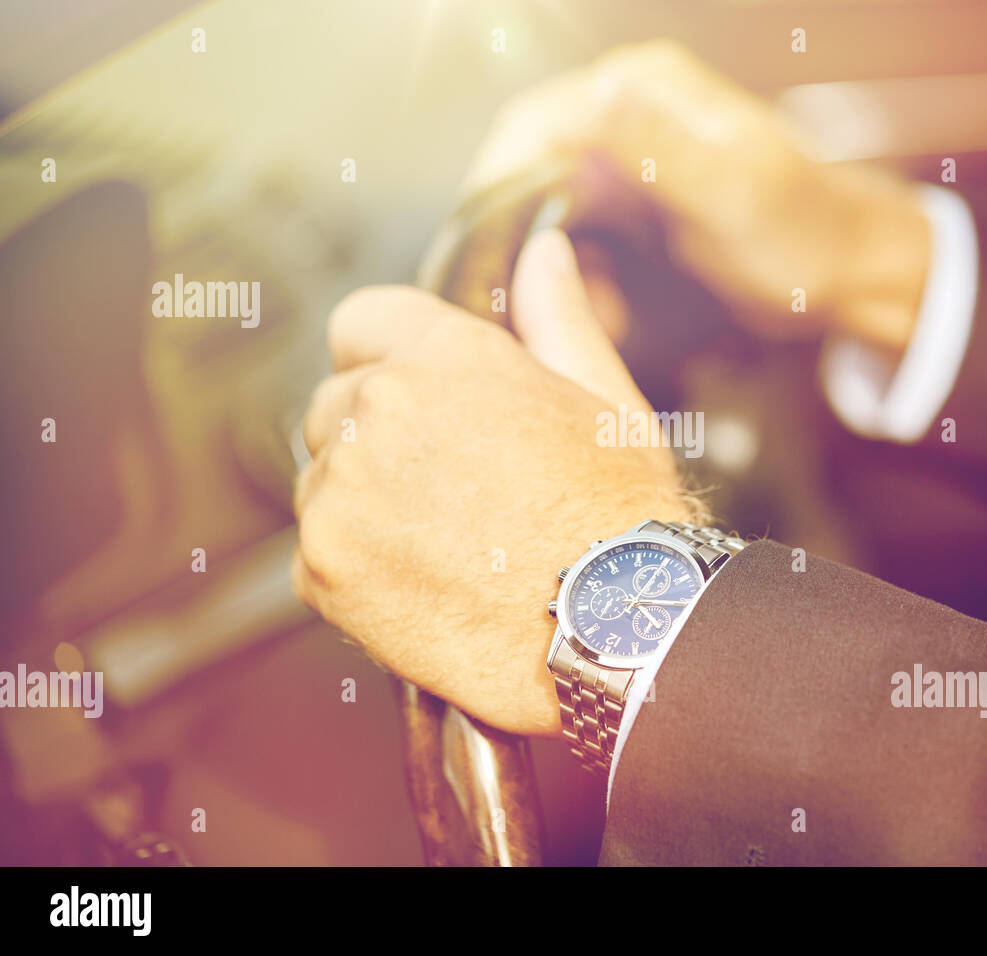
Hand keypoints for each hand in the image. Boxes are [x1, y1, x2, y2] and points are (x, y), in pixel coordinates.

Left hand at [292, 229, 699, 736]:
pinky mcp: (323, 568)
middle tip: (454, 489)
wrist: (615, 632)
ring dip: (364, 505)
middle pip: (335, 405)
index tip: (421, 398)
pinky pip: (319, 552)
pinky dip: (358, 570)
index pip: (361, 320)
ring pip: (323, 481)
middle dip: (379, 436)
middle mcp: (377, 410)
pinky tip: (428, 585)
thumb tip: (544, 250)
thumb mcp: (604, 400)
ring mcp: (341, 493)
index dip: (390, 356)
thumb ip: (556, 316)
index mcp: (445, 356)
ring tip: (449, 544)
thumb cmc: (621, 517)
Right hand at [462, 39, 930, 348]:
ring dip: (551, 269)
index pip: (532, 125)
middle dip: (521, 241)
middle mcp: (624, 112)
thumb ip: (661, 145)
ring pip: (548, 209)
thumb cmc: (804, 231)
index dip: (496, 191)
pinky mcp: (634, 203)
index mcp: (642, 89)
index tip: (481, 259)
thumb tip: (598, 95)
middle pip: (528, 168)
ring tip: (583, 318)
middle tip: (520, 307)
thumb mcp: (731, 191)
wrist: (848, 269)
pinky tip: (605, 315)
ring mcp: (627, 157)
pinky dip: (580, 278)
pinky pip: (578, 237)